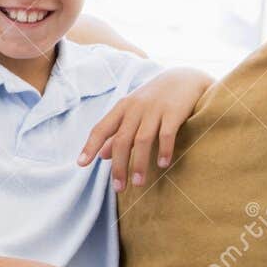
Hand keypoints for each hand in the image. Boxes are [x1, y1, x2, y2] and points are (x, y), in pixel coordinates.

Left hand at [77, 67, 212, 190]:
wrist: (184, 78)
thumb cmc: (154, 99)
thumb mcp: (132, 113)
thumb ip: (117, 133)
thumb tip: (101, 156)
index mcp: (121, 108)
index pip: (100, 129)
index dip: (90, 146)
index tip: (81, 165)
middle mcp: (135, 108)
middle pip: (121, 140)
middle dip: (118, 166)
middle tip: (118, 188)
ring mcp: (154, 109)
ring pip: (142, 140)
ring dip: (139, 163)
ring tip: (138, 184)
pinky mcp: (174, 111)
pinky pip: (166, 133)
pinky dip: (164, 150)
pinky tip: (162, 165)